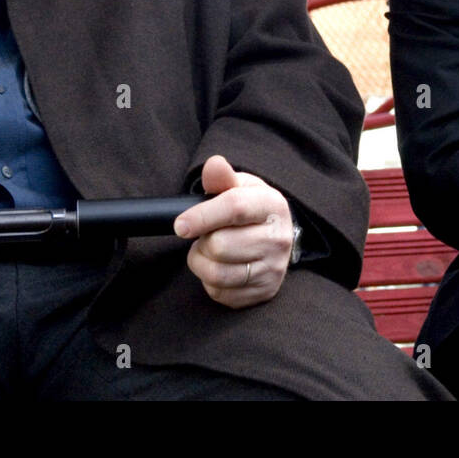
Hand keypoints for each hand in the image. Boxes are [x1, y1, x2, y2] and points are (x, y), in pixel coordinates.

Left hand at [173, 155, 293, 308]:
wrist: (275, 237)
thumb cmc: (251, 209)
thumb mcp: (240, 187)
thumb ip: (222, 178)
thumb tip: (213, 165)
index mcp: (273, 205)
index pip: (234, 208)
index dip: (202, 216)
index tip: (180, 225)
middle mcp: (278, 239)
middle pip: (221, 245)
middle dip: (203, 240)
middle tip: (206, 235)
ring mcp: (273, 269)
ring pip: (217, 273)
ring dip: (201, 262)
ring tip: (208, 250)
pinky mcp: (263, 292)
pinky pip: (220, 293)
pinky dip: (209, 280)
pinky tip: (218, 266)